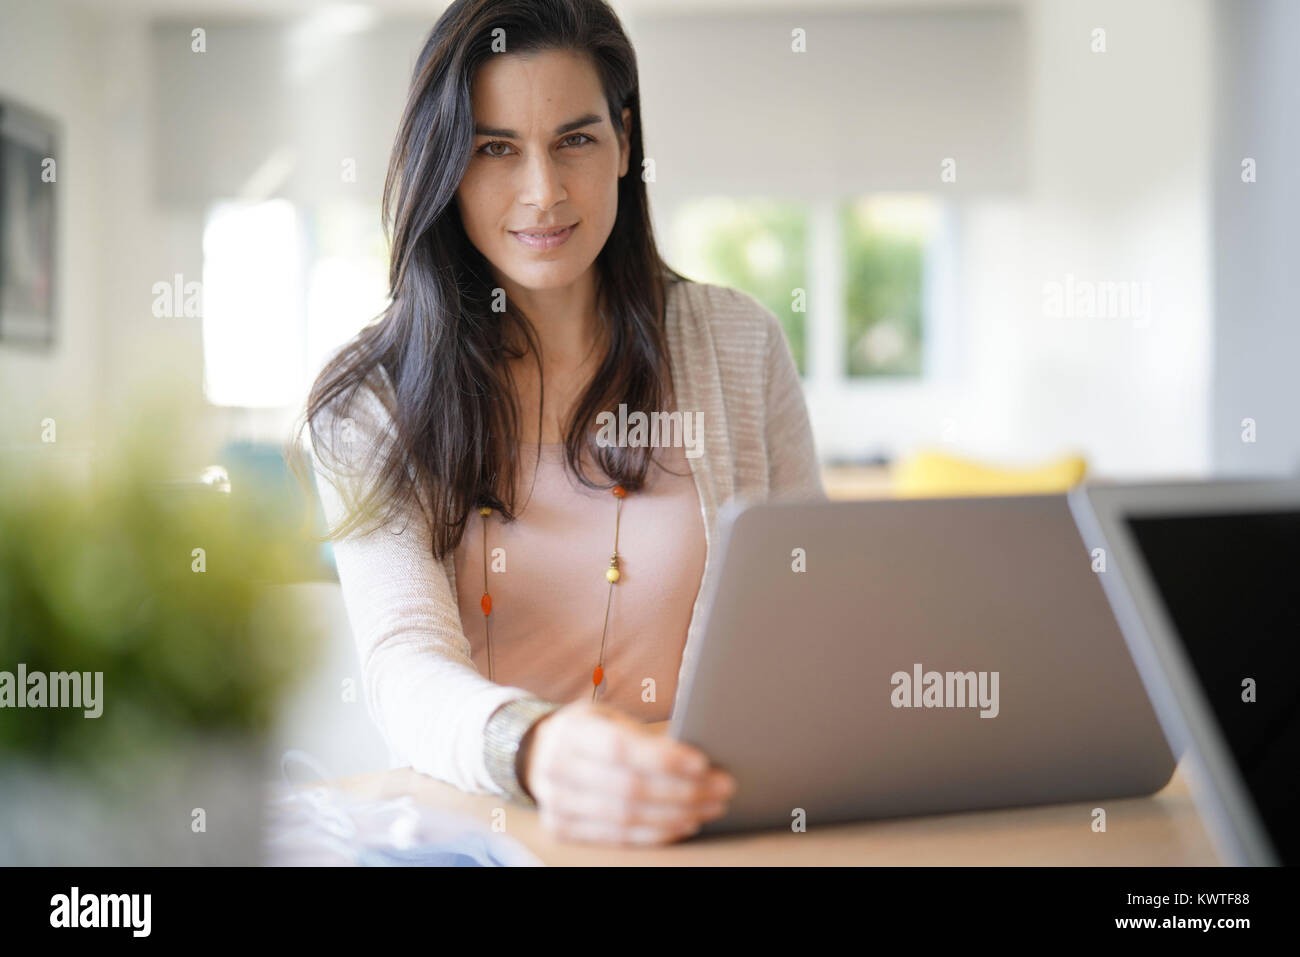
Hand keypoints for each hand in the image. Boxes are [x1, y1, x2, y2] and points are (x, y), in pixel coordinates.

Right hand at [518, 701, 736, 844]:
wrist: (538, 752)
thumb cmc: (589, 732)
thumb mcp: (608, 718)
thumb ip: (644, 736)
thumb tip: (698, 759)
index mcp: (572, 731)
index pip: (621, 749)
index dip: (663, 759)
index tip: (703, 763)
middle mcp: (558, 768)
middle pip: (629, 788)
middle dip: (683, 791)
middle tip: (722, 787)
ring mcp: (557, 802)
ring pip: (627, 817)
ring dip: (676, 815)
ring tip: (710, 806)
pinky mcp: (562, 828)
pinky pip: (618, 837)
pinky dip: (656, 832)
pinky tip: (683, 823)